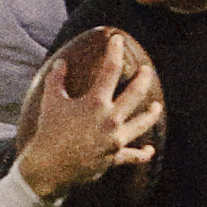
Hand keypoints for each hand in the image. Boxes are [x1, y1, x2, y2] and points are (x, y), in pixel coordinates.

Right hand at [17, 36, 160, 199]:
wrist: (49, 167)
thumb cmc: (49, 132)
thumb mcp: (51, 102)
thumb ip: (56, 80)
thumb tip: (61, 63)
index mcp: (95, 103)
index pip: (110, 70)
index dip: (114, 52)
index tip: (117, 40)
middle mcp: (110, 119)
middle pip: (134, 95)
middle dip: (143, 80)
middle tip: (147, 70)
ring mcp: (115, 139)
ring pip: (141, 124)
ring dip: (151, 115)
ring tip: (158, 107)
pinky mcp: (114, 157)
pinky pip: (133, 157)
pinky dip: (142, 154)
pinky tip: (150, 150)